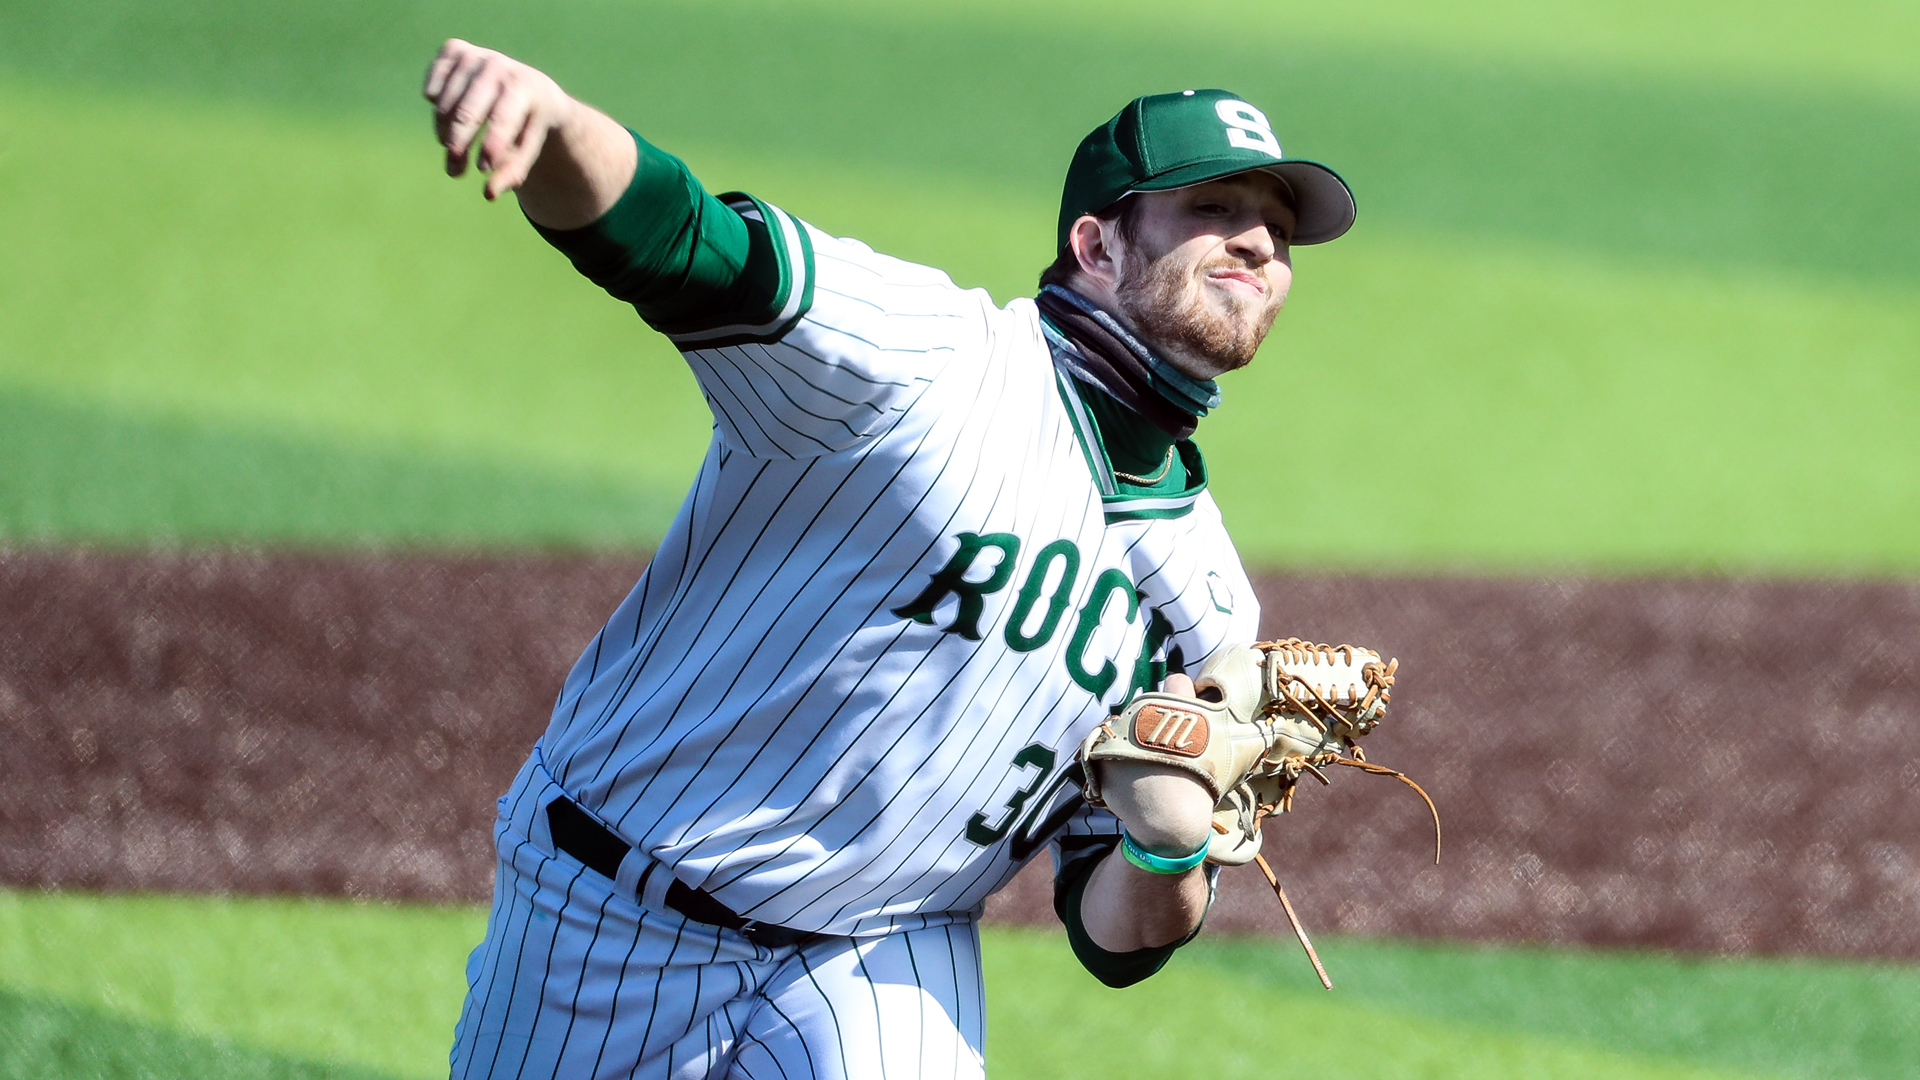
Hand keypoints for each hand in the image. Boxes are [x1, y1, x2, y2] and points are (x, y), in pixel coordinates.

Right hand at [422, 39, 574, 200]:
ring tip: (454, 152)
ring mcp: (475, 55)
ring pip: (446, 102)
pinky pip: (433, 82)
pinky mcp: (454, 50)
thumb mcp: (528, 148)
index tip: (483, 169)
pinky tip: (448, 115)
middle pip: (468, 112)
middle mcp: (499, 65)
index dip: (490, 146)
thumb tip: (489, 194)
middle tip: (455, 171)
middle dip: (459, 146)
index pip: (502, 119)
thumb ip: (512, 173)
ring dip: (444, 133)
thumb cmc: (529, 125)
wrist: (530, 86)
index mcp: (526, 87)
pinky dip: (435, 102)